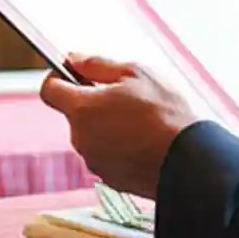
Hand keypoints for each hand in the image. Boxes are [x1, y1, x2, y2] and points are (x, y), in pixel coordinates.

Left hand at [39, 54, 199, 198]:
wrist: (189, 160)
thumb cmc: (164, 113)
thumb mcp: (134, 73)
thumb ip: (97, 64)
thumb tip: (73, 59)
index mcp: (82, 109)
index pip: (49, 89)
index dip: (59, 76)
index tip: (75, 72)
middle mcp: (81, 138)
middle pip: (74, 113)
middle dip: (92, 101)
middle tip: (124, 95)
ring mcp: (95, 161)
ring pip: (92, 134)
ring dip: (107, 124)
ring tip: (140, 120)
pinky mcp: (110, 178)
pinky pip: (106, 154)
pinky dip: (118, 146)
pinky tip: (143, 141)